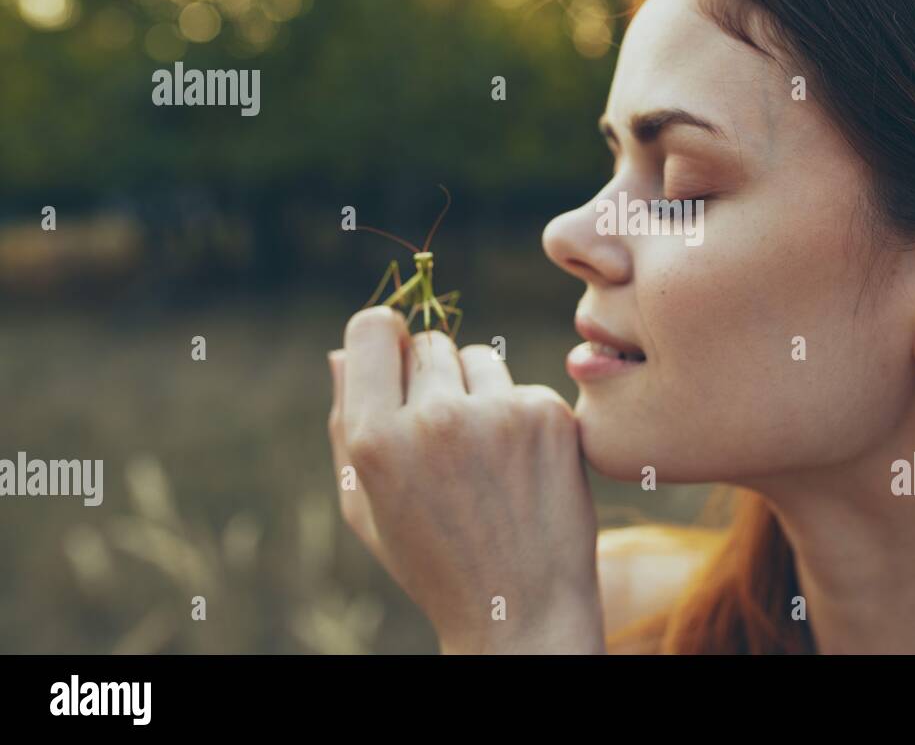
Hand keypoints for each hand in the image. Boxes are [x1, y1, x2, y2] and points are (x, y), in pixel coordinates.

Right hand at [327, 306, 605, 653]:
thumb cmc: (432, 558)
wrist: (522, 609)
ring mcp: (499, 413)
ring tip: (483, 459)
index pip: (372, 328)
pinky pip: (521, 386)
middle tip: (445, 440)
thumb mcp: (366, 504)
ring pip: (479, 358)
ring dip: (478, 392)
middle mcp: (436, 418)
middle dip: (432, 378)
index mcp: (376, 438)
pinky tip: (520, 467)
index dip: (384, 339)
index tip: (397, 361)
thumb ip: (345, 424)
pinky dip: (519, 416)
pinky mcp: (548, 415)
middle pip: (429, 343)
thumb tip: (343, 352)